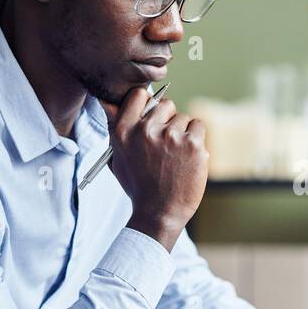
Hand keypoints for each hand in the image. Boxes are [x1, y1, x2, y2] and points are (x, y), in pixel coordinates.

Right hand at [100, 86, 207, 251]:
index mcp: (124, 131)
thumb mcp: (117, 157)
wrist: (159, 213)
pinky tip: (188, 156)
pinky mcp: (192, 144)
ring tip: (176, 156)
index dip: (148, 103)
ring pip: (183, 118)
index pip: (138, 95)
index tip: (153, 114)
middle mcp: (145, 130)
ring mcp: (170, 136)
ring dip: (183, 133)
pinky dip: (197, 138)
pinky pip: (198, 126)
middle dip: (168, 120)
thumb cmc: (139, 187)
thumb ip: (115, 128)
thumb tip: (109, 102)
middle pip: (165, 104)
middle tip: (167, 143)